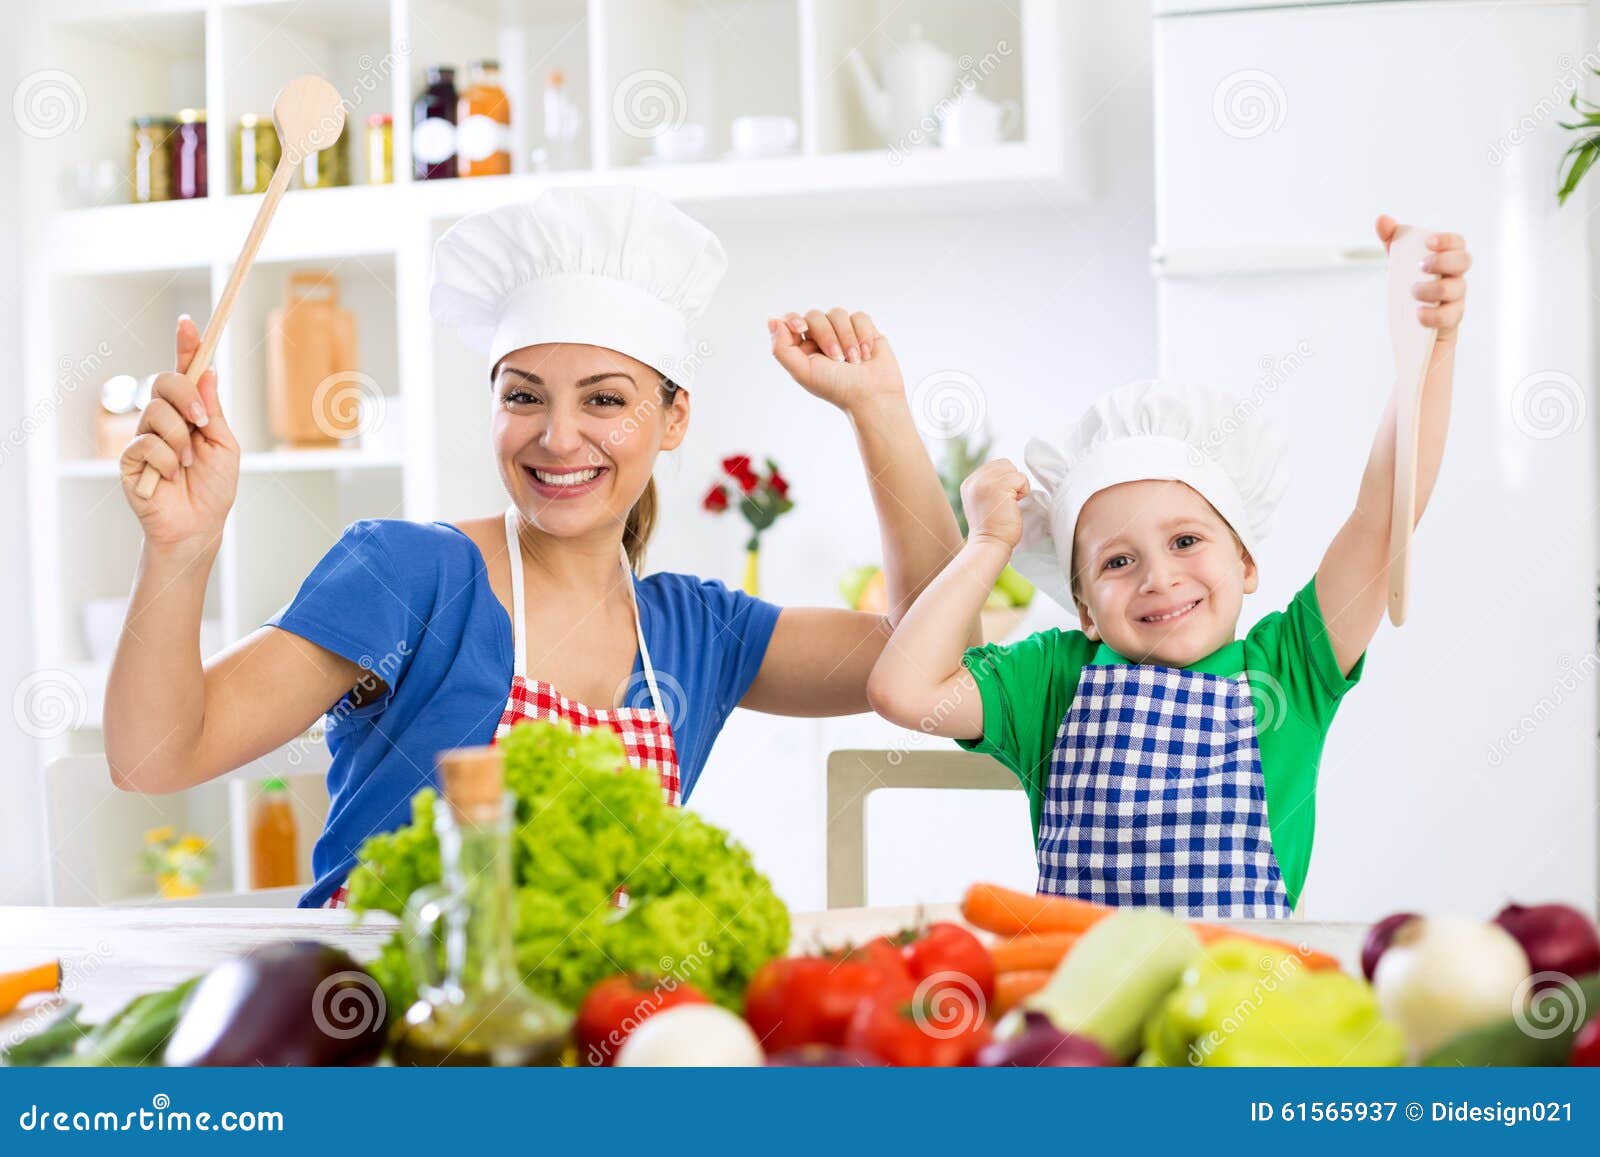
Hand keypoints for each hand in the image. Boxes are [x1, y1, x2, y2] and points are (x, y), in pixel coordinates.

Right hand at [119, 315, 239, 554]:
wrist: (199, 525)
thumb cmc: (214, 487)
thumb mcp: (224, 444)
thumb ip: (213, 410)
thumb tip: (208, 372)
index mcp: (190, 411)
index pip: (185, 372)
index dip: (185, 346)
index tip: (188, 323)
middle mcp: (164, 418)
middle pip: (165, 382)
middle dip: (187, 397)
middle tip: (202, 423)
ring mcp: (144, 435)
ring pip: (157, 413)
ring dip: (181, 440)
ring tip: (188, 464)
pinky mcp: (129, 457)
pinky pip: (146, 443)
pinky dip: (166, 461)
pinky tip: (170, 477)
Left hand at [769, 307, 903, 412]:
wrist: (873, 395)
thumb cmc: (837, 388)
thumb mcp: (803, 372)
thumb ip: (782, 348)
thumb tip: (772, 320)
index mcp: (803, 348)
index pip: (791, 321)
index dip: (794, 320)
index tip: (801, 328)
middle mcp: (821, 338)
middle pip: (815, 315)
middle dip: (827, 336)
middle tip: (837, 359)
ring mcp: (843, 332)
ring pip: (837, 313)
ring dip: (847, 338)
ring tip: (854, 361)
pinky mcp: (863, 329)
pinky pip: (859, 316)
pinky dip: (862, 335)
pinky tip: (866, 354)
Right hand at [960, 459, 1029, 549]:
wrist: (989, 545)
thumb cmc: (992, 528)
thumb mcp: (983, 502)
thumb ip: (989, 485)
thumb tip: (1009, 473)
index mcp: (969, 483)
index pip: (995, 466)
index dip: (1005, 481)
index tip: (1001, 501)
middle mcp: (974, 480)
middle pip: (1005, 464)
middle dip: (1011, 481)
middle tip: (1007, 502)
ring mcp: (985, 482)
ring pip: (1013, 470)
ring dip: (1017, 486)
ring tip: (1009, 504)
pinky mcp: (999, 487)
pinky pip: (1021, 478)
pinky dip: (1023, 492)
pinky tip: (1014, 505)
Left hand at [1376, 214, 1470, 345]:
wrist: (1412, 324)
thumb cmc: (1412, 286)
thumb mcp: (1399, 263)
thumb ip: (1391, 241)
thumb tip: (1382, 219)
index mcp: (1446, 258)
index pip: (1457, 243)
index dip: (1447, 240)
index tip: (1429, 242)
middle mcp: (1456, 275)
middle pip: (1463, 261)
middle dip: (1443, 261)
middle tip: (1421, 266)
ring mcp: (1456, 298)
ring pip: (1457, 289)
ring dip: (1434, 289)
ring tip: (1413, 292)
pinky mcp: (1451, 319)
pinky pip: (1449, 316)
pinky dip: (1433, 315)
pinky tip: (1418, 314)